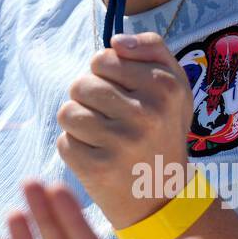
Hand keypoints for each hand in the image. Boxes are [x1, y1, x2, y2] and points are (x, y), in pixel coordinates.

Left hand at [57, 32, 191, 225]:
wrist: (162, 197)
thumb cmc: (161, 131)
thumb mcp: (173, 85)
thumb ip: (151, 48)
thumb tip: (115, 41)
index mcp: (164, 87)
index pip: (102, 59)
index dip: (105, 75)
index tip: (123, 94)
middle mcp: (146, 114)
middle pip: (81, 84)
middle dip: (88, 99)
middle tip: (111, 119)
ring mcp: (121, 143)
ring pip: (67, 112)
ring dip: (79, 124)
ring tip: (102, 137)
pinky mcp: (97, 168)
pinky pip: (63, 142)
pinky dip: (75, 149)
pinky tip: (98, 157)